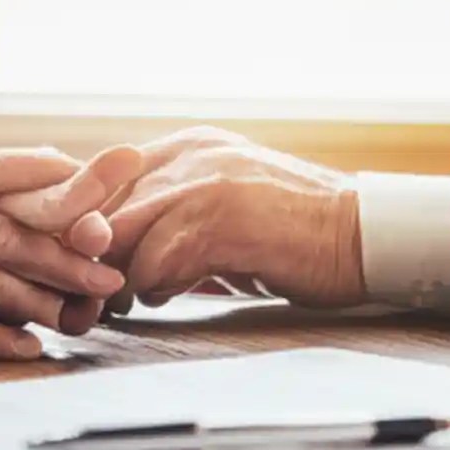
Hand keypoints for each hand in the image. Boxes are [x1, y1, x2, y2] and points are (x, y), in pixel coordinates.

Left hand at [102, 126, 365, 313]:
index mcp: (188, 146)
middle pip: (103, 206)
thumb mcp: (224, 209)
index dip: (88, 228)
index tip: (87, 266)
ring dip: (118, 279)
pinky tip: (166, 297)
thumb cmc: (292, 237)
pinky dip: (152, 288)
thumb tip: (117, 251)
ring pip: (123, 234)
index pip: (105, 181)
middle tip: (92, 295)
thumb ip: (174, 215)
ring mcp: (207, 184)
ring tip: (127, 303)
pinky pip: (158, 260)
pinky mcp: (224, 221)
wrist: (362, 238)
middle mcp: (191, 156)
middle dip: (91, 258)